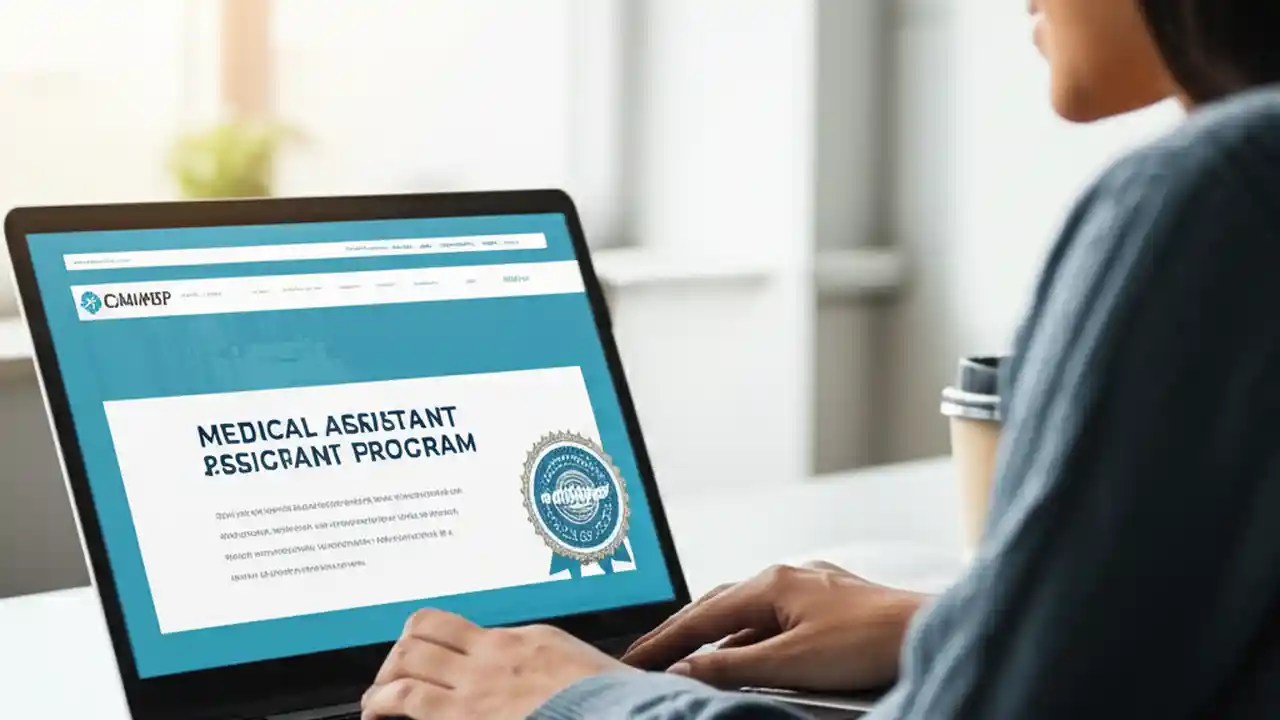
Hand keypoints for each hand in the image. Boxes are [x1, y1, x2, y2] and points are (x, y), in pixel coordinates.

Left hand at [361, 608, 628, 719]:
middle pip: (427, 631)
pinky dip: (383, 701)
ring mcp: (478, 683)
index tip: (437, 661)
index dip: (444, 645)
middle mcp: (497, 653)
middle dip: (404, 651)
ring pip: (409, 658)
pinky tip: (376, 711)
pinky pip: (407, 698)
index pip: (470, 632)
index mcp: (530, 641)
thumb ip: (564, 674)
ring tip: (379, 696)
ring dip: (386, 676)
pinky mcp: (465, 715)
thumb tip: (567, 684)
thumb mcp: (592, 676)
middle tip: (395, 672)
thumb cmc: (615, 706)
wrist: (621, 717)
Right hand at [623, 561, 927, 691]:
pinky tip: (748, 656)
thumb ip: (732, 668)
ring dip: (716, 635)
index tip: (632, 659)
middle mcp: (786, 577)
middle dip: (682, 632)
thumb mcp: (790, 662)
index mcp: (770, 584)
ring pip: (748, 612)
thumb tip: (684, 670)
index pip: (701, 616)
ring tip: (689, 658)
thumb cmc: (867, 643)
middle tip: (649, 655)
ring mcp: (810, 588)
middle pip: (718, 606)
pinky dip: (749, 637)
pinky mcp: (830, 604)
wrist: (928, 631)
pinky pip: (774, 618)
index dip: (664, 641)